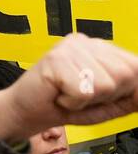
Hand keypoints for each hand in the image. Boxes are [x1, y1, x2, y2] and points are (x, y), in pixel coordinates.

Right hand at [0, 34, 137, 142]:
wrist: (26, 112)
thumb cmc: (63, 106)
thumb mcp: (107, 104)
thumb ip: (132, 95)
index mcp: (100, 47)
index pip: (135, 66)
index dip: (122, 90)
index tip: (97, 94)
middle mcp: (85, 41)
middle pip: (125, 75)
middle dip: (106, 95)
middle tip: (79, 94)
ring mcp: (70, 48)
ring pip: (106, 84)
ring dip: (87, 100)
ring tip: (68, 94)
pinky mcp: (56, 58)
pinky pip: (84, 91)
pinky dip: (72, 102)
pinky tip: (58, 94)